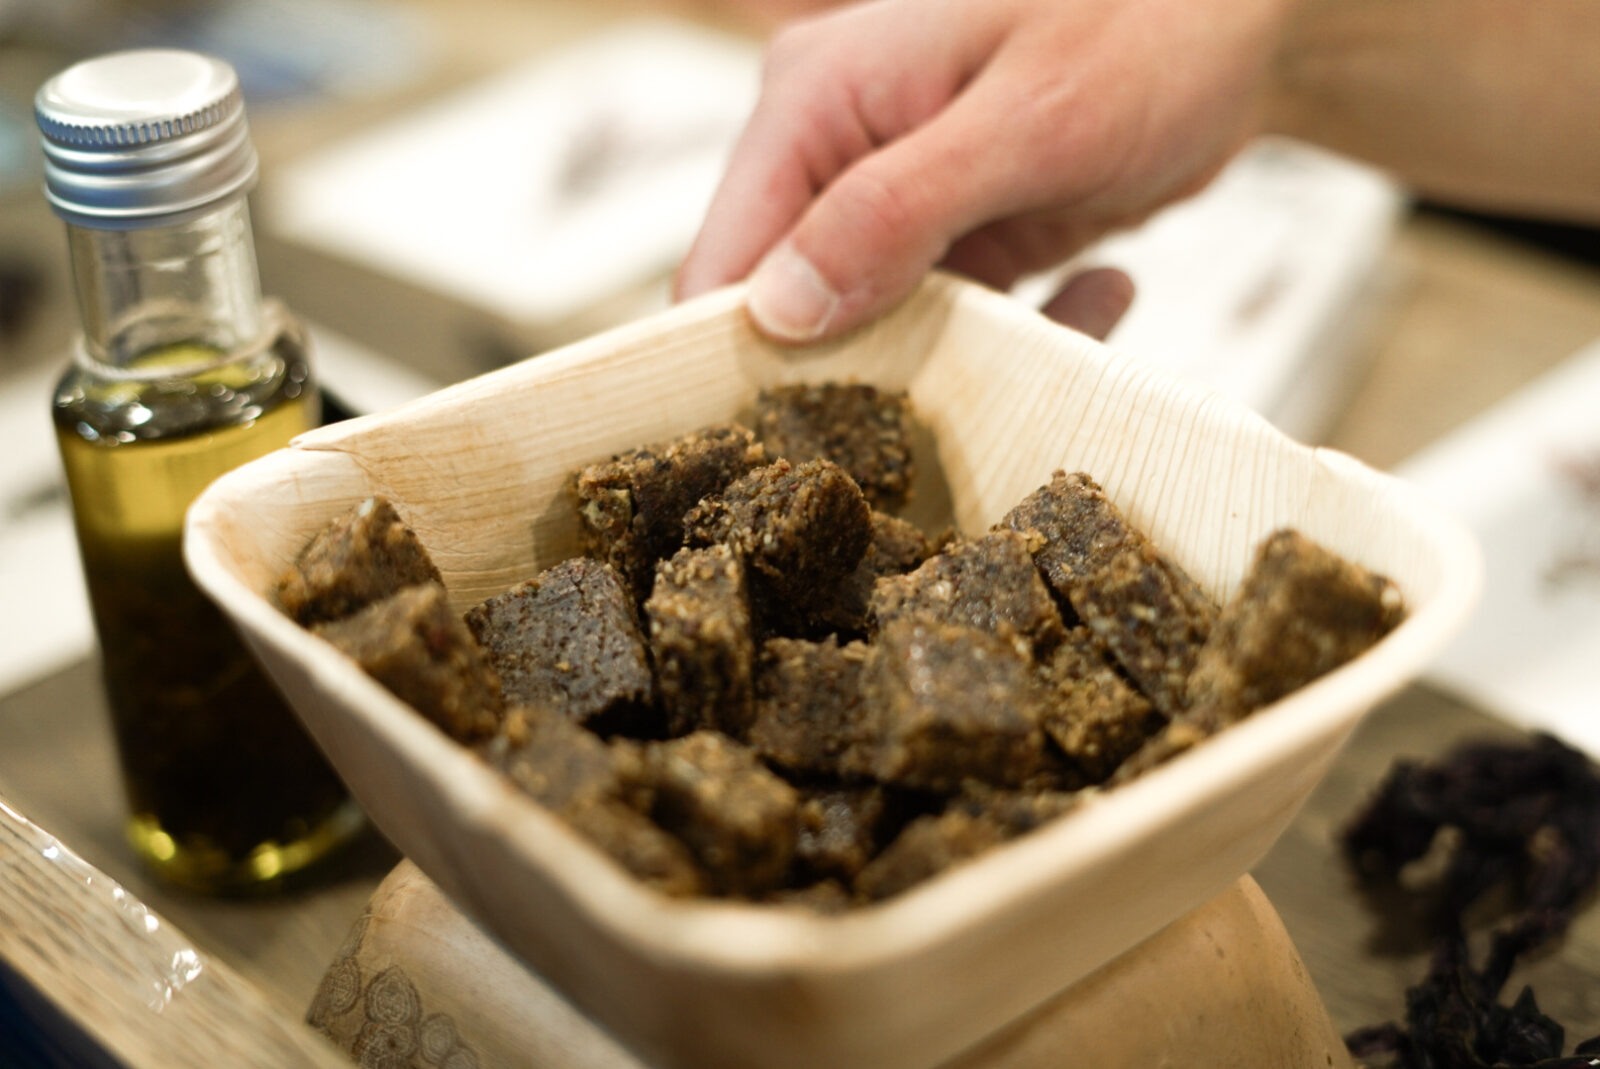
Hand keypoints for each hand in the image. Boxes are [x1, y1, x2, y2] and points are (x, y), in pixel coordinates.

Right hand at [675, 0, 1290, 342]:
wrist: (1236, 7)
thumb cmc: (1144, 20)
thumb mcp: (1025, 123)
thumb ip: (892, 214)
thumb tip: (777, 312)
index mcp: (812, 104)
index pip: (722, 263)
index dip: (743, 362)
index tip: (806, 441)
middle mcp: (833, 152)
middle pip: (793, 313)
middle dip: (869, 375)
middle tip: (964, 398)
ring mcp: (890, 199)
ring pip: (877, 334)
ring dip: (962, 360)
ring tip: (1073, 318)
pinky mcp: (950, 236)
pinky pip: (951, 323)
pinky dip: (1022, 333)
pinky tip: (1104, 289)